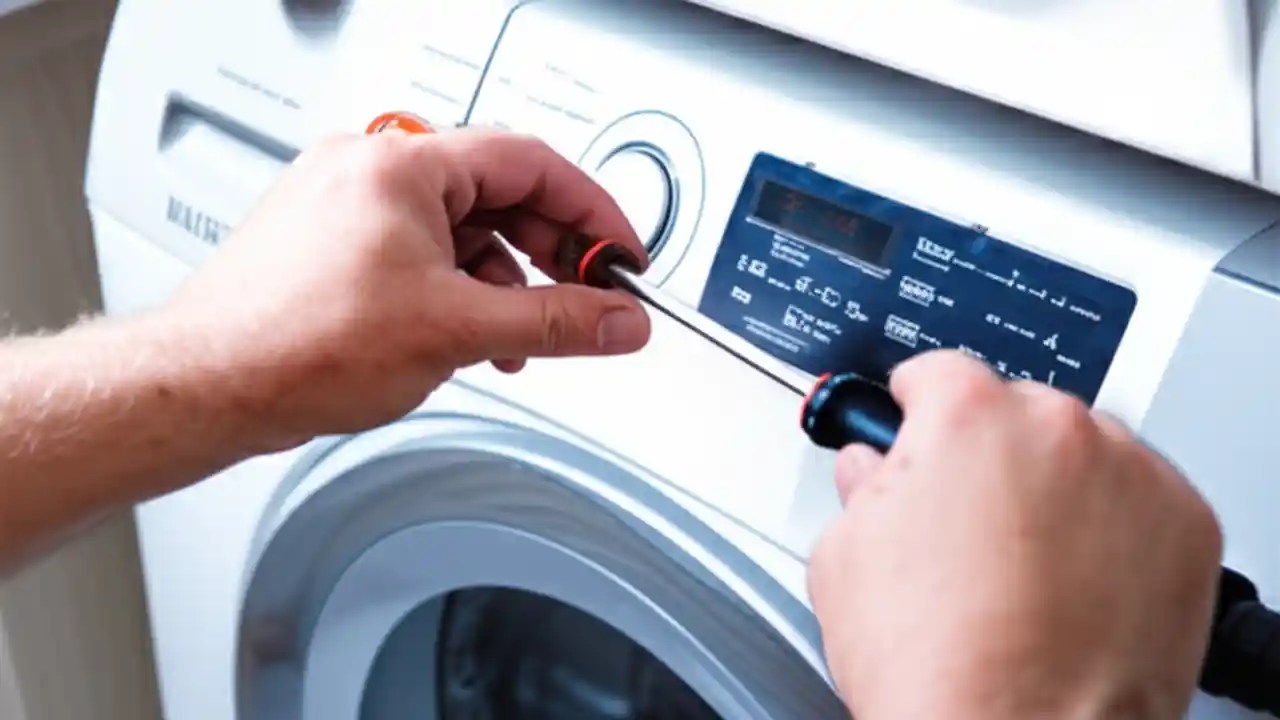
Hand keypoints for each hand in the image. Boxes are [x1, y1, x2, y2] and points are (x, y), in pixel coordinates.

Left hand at [157, 127, 650, 452]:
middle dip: (551, 253)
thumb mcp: (457, 330)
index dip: (593, 212)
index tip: (623, 257)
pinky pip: (422, 252)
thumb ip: (555, 323)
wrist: (208, 385)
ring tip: (523, 338)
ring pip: (460, 228)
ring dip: (505, 281)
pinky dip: (459, 290)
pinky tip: (470, 336)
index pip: (532, 162)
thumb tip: (617, 319)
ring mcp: (348, 204)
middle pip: (498, 192)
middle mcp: (371, 169)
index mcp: (403, 165)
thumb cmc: (295, 342)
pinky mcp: (333, 242)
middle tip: (589, 297)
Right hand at [807, 351, 1222, 719]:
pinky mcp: (1185, 525)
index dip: (915, 405)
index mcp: (966, 417)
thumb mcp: (843, 556)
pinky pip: (1140, 498)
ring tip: (1024, 561)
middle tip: (966, 520)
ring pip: (1082, 450)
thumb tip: (873, 472)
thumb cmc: (938, 663)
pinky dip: (1113, 525)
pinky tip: (1074, 578)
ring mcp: (1130, 474)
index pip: (937, 370)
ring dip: (1055, 484)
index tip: (917, 421)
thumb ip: (861, 488)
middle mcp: (1056, 429)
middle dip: (987, 452)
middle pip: (1014, 408)